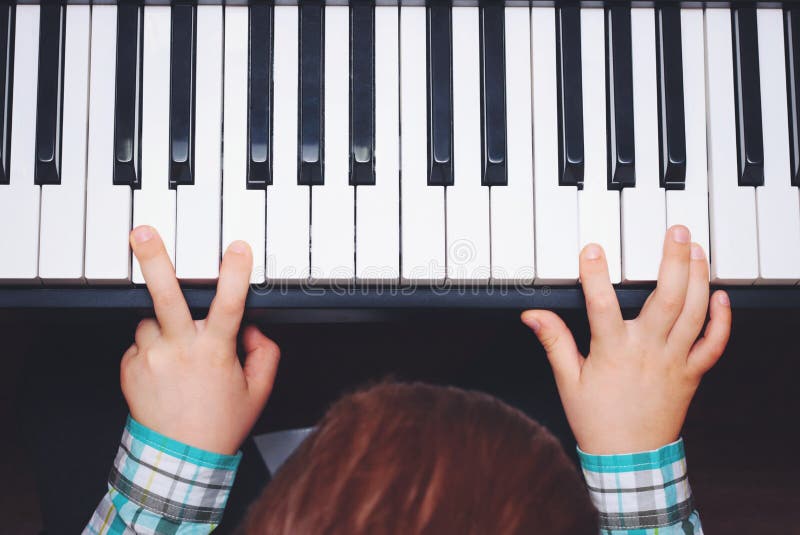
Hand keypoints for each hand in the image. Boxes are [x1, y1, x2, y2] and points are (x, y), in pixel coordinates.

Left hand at [120, 226, 279, 454]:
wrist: (179, 460)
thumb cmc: (218, 424)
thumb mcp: (258, 390)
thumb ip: (264, 351)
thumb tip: (251, 327)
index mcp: (213, 353)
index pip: (230, 304)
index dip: (236, 272)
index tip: (238, 247)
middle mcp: (178, 350)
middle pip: (164, 296)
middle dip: (152, 259)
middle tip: (140, 232)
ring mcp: (149, 358)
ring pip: (152, 319)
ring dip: (164, 326)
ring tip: (176, 353)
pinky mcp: (129, 368)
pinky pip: (140, 342)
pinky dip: (152, 347)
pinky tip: (164, 369)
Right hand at [521, 225, 730, 454]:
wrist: (629, 458)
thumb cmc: (598, 419)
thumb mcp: (567, 380)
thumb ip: (553, 341)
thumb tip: (533, 314)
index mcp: (614, 353)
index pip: (603, 306)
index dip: (596, 275)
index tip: (593, 249)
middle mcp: (648, 352)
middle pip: (668, 299)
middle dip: (674, 260)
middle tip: (676, 232)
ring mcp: (674, 362)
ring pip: (694, 314)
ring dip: (699, 278)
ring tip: (696, 250)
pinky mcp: (692, 373)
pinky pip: (714, 344)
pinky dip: (722, 320)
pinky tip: (720, 295)